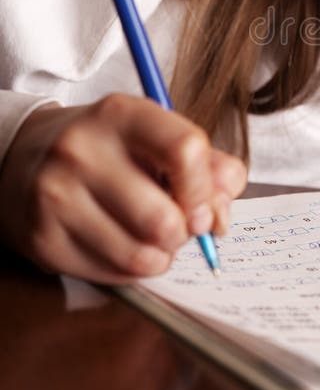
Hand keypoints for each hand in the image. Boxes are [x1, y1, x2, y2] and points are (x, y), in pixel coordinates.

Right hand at [0, 94, 246, 282]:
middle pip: (163, 217)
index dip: (207, 189)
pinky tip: (128, 247)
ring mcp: (57, 196)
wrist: (26, 160)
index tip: (206, 205)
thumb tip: (223, 207)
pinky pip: (113, 275)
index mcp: (122, 114)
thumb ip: (209, 164)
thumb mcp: (159, 137)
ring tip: (158, 239)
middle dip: (186, 233)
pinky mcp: (43, 239)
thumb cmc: (113, 150)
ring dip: (164, 256)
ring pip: (141, 254)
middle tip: (182, 226)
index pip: (186, 150)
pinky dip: (135, 270)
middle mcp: (82, 150)